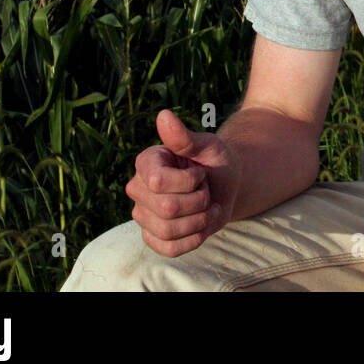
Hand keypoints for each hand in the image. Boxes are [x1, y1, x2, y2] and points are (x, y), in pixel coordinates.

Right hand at [124, 109, 240, 256]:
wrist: (226, 186)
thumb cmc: (216, 161)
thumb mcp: (209, 146)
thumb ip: (185, 137)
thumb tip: (163, 115)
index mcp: (147, 162)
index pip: (158, 182)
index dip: (189, 182)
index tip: (201, 174)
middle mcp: (138, 188)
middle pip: (166, 209)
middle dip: (199, 202)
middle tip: (207, 191)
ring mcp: (143, 214)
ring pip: (168, 231)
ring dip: (199, 221)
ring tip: (207, 208)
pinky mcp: (152, 236)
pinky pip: (168, 249)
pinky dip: (193, 239)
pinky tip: (202, 225)